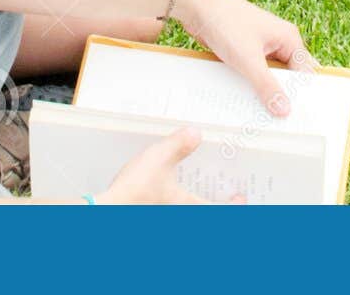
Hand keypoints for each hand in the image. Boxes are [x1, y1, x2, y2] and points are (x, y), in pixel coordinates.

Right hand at [95, 127, 227, 204]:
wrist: (108, 210)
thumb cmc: (134, 192)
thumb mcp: (159, 158)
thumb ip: (178, 144)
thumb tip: (195, 134)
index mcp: (188, 205)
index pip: (219, 209)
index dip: (233, 205)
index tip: (241, 198)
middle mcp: (180, 215)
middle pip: (205, 215)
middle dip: (216, 207)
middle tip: (224, 197)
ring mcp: (165, 216)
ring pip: (188, 212)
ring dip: (194, 205)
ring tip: (195, 193)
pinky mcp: (150, 213)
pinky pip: (170, 209)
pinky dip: (175, 204)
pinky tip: (167, 194)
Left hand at [171, 0, 312, 117]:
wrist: (197, 7)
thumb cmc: (227, 23)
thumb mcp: (249, 60)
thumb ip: (267, 86)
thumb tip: (285, 109)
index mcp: (288, 38)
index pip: (304, 72)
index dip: (301, 94)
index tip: (298, 117)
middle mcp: (278, 41)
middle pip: (287, 75)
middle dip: (283, 95)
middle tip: (280, 121)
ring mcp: (261, 46)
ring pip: (269, 75)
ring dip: (265, 91)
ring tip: (262, 115)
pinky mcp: (245, 50)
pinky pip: (253, 72)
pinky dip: (251, 85)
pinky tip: (245, 100)